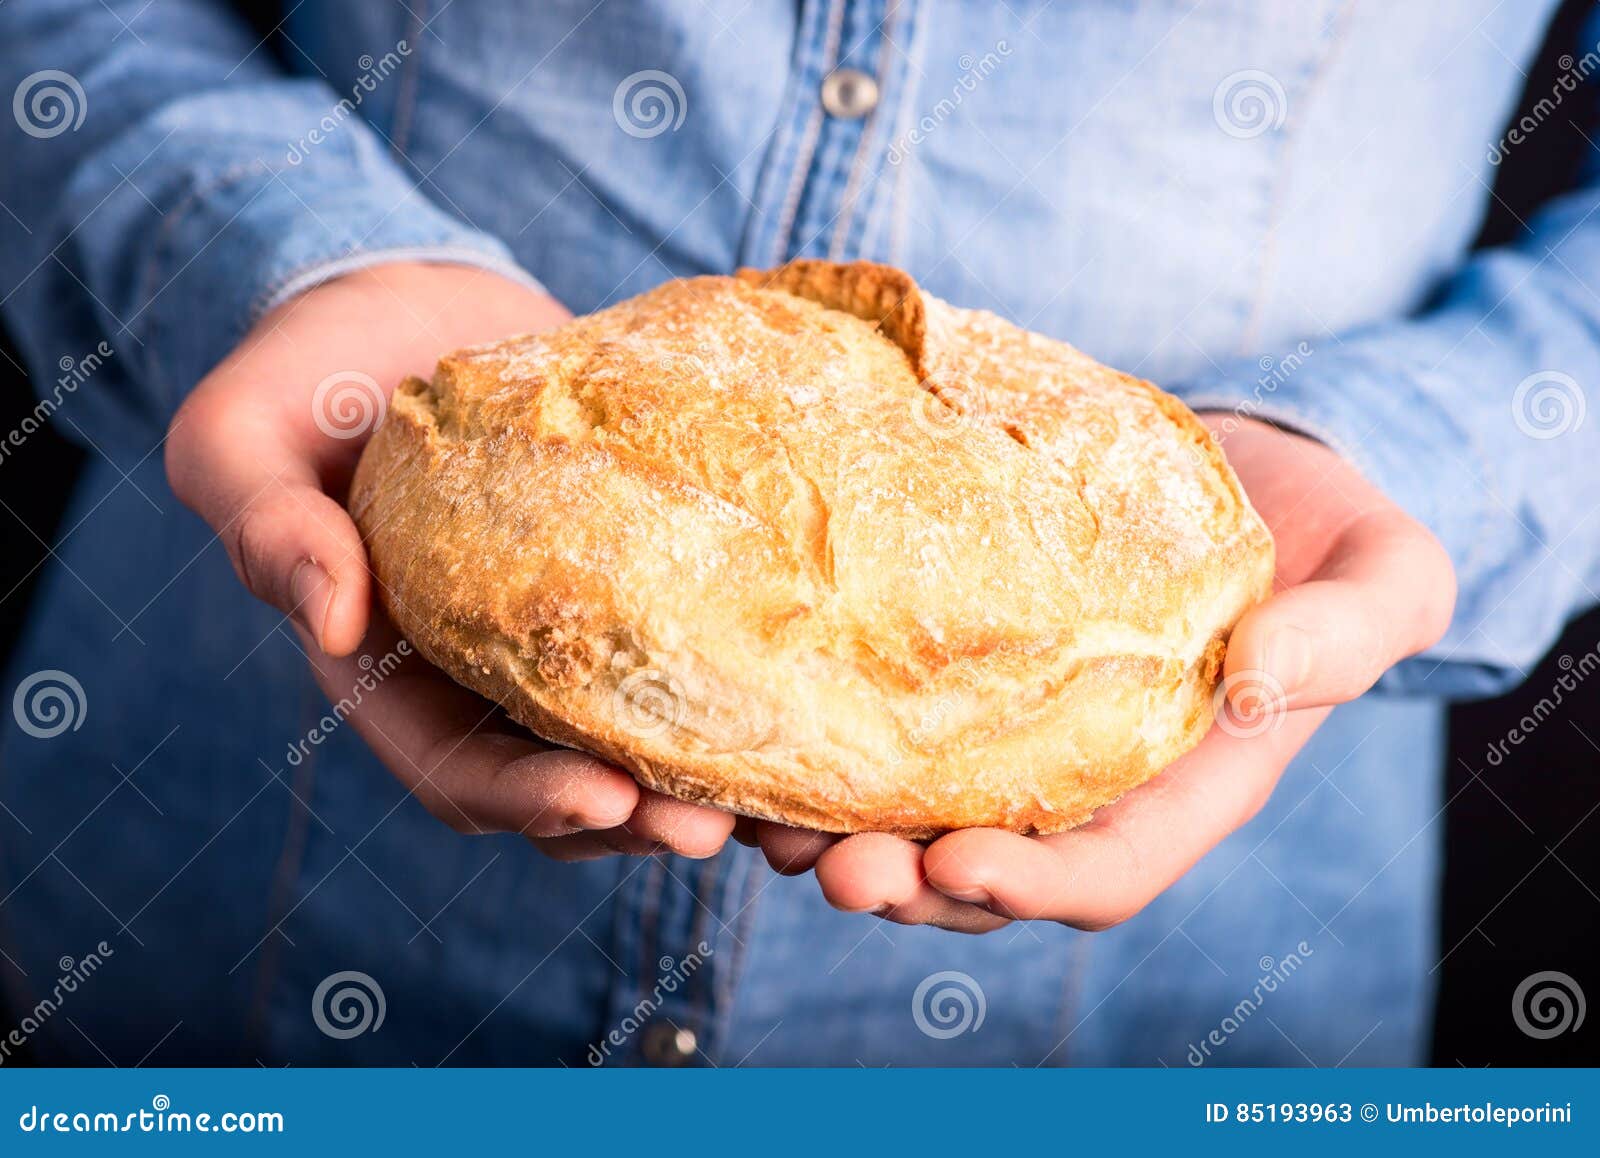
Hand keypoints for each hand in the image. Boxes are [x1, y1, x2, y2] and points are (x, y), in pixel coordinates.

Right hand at [166, 262, 735, 859]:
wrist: (412, 306)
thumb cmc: (311, 374)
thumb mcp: (247, 436)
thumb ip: (266, 524)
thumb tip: (335, 619)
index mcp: (397, 678)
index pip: (462, 774)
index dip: (529, 802)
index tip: (604, 802)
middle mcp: (491, 679)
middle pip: (573, 786)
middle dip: (640, 819)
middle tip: (714, 824)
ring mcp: (573, 639)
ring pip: (648, 741)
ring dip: (710, 780)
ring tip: (785, 797)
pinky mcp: (643, 583)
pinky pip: (695, 651)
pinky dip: (746, 686)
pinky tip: (817, 692)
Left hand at [755, 415, 1457, 932]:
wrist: (1251, 469)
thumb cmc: (1327, 531)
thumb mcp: (1385, 574)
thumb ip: (1351, 631)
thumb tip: (1263, 683)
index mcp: (1187, 786)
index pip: (1105, 869)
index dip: (1032, 887)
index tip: (956, 867)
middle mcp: (1086, 779)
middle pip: (985, 870)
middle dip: (904, 884)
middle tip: (830, 867)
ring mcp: (1015, 731)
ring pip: (914, 817)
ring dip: (838, 836)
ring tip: (760, 824)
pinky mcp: (959, 671)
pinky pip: (885, 732)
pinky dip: (822, 750)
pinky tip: (759, 735)